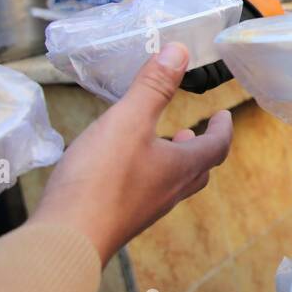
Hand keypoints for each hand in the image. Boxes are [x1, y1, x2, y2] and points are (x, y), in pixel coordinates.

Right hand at [29, 43, 233, 262]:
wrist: (68, 239)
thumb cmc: (102, 178)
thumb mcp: (129, 120)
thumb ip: (153, 86)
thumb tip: (180, 52)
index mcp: (181, 168)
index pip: (217, 148)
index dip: (223, 129)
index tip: (223, 115)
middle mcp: (169, 193)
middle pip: (197, 170)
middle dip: (200, 147)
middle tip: (192, 132)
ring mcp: (145, 210)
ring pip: (171, 184)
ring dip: (172, 161)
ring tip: (157, 143)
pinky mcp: (120, 218)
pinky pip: (144, 193)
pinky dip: (145, 174)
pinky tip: (120, 166)